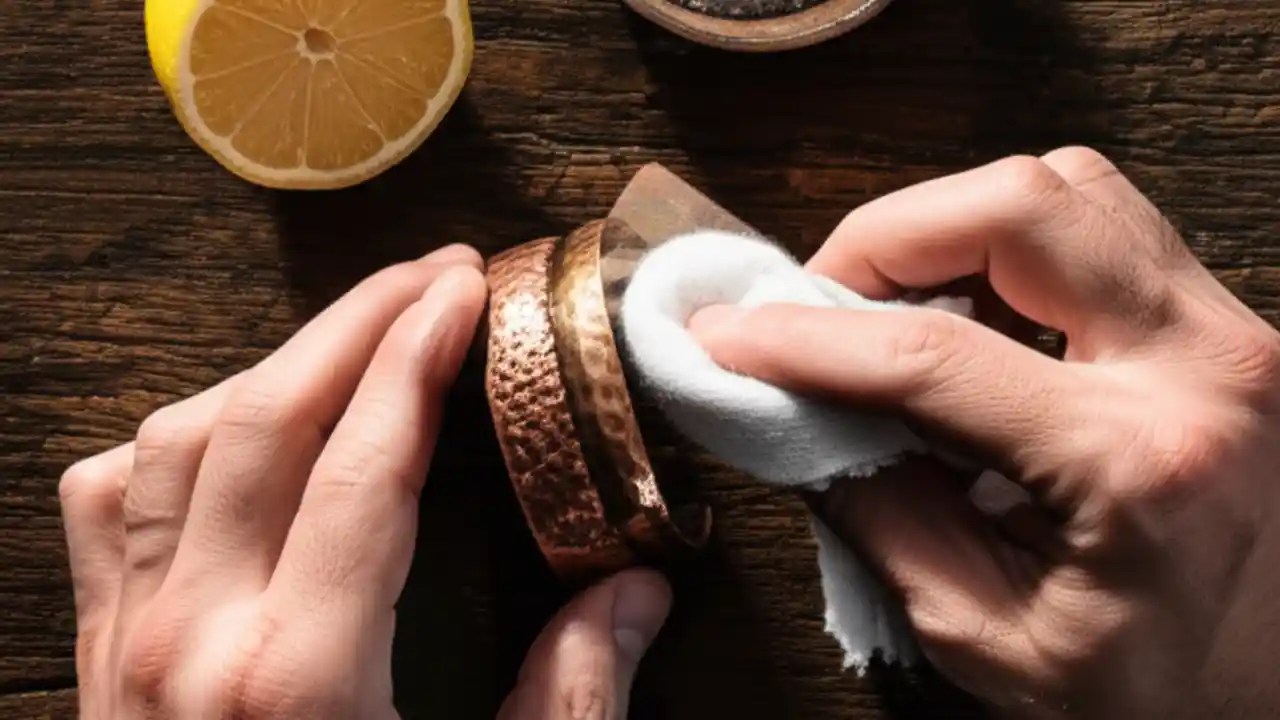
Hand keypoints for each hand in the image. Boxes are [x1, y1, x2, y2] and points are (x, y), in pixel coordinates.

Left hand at [60, 244, 668, 718]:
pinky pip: (106, 510)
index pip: (362, 461)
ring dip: (267, 368)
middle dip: (354, 325)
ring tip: (352, 340)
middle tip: (430, 278)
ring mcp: (128, 655)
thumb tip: (634, 591)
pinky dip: (168, 445)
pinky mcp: (101, 671)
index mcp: (301, 681)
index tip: (463, 290)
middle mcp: (192, 648)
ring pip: (170, 445)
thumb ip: (571, 698)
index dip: (417, 356)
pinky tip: (227, 438)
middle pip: (262, 421)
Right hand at [691, 148, 1279, 718]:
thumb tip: (794, 416)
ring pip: (1070, 190)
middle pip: (1019, 206)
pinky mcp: (1229, 333)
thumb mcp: (991, 638)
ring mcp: (1233, 337)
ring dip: (954, 226)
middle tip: (818, 300)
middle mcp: (1206, 369)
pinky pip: (1105, 229)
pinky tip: (971, 314)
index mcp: (1140, 464)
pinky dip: (1011, 247)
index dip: (806, 338)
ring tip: (890, 302)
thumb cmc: (1161, 699)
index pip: (932, 353)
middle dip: (886, 235)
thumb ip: (880, 516)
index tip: (732, 336)